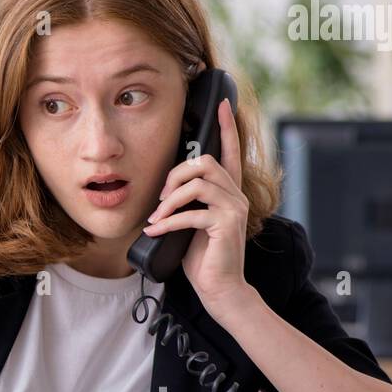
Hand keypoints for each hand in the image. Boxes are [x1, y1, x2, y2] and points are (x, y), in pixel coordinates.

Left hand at [141, 97, 254, 319]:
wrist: (218, 287)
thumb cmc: (202, 256)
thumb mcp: (191, 222)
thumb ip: (186, 201)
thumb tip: (165, 189)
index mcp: (228, 191)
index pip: (229, 151)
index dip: (225, 126)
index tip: (221, 103)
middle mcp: (235, 195)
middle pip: (204, 162)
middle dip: (175, 174)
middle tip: (160, 198)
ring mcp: (233, 209)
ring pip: (198, 184)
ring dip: (169, 200)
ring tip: (156, 218)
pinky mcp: (227, 225)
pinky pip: (193, 213)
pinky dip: (169, 222)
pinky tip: (157, 232)